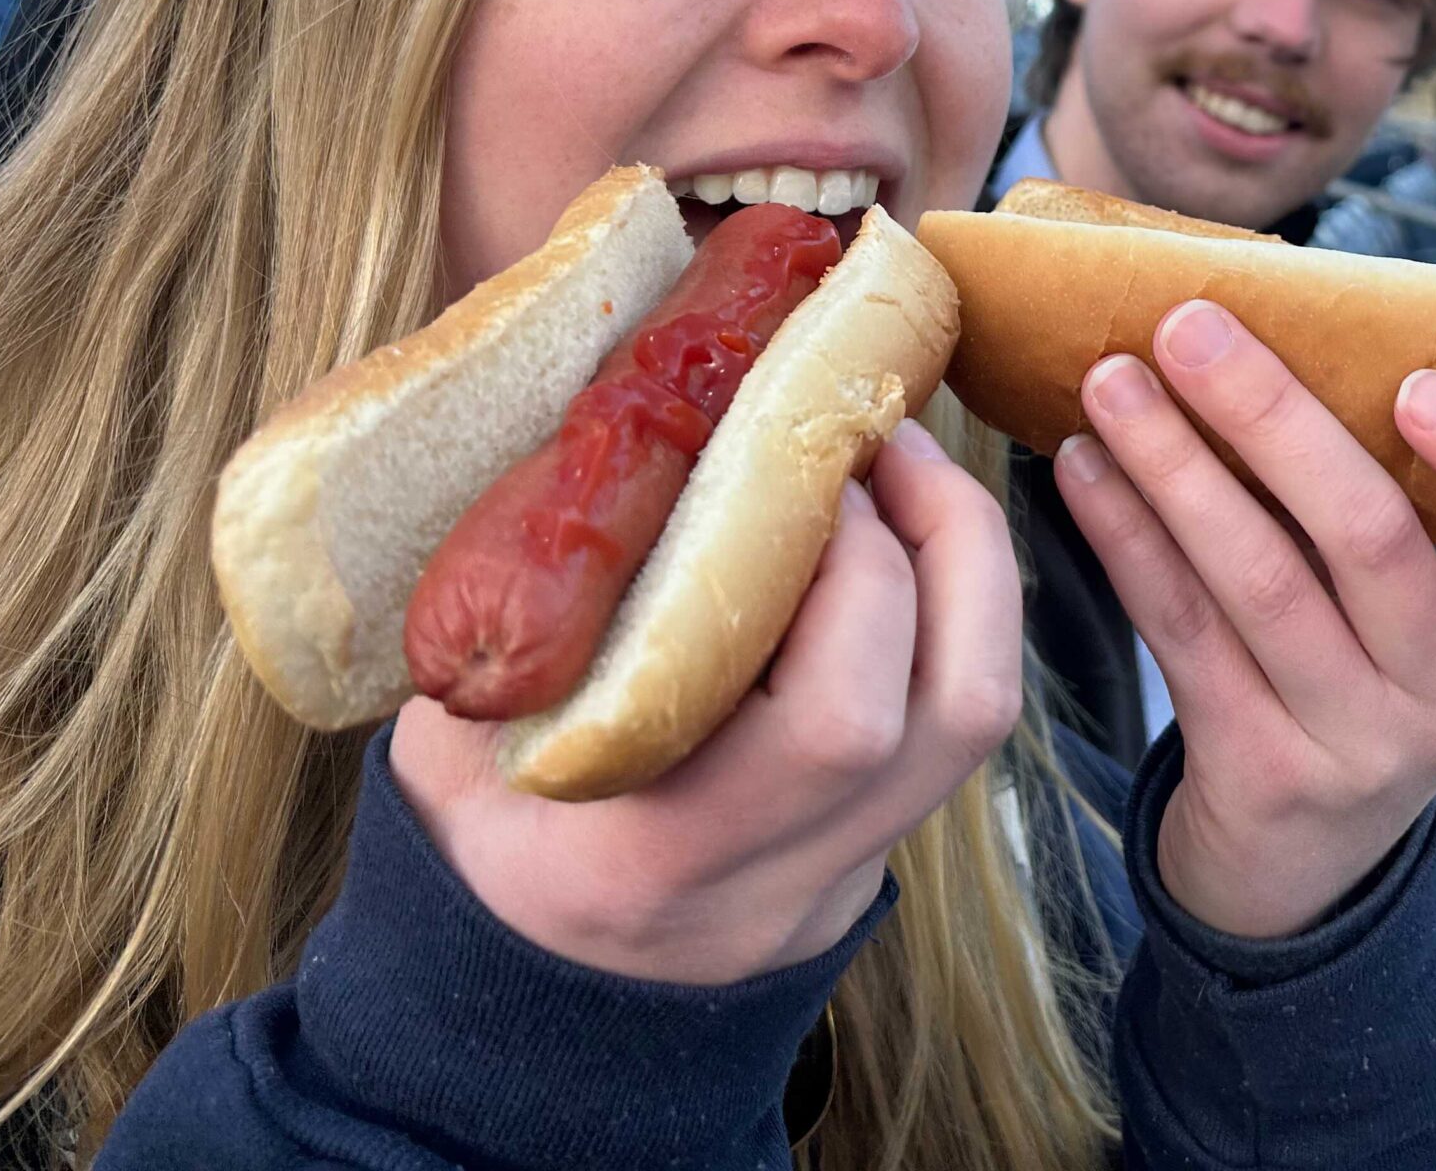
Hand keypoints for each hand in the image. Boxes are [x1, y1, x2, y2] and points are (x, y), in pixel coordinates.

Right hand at [388, 420, 1020, 984]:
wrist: (523, 999)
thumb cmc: (480, 834)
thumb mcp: (458, 743)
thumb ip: (521, 628)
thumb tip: (589, 458)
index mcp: (650, 860)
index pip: (825, 724)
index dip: (849, 568)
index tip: (801, 456)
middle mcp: (774, 881)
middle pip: (933, 712)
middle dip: (927, 543)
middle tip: (867, 436)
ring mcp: (842, 873)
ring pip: (977, 713)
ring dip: (969, 563)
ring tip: (905, 463)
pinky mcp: (880, 843)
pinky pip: (963, 713)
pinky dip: (956, 602)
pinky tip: (903, 529)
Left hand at [1054, 300, 1435, 939]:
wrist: (1300, 861)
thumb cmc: (1358, 664)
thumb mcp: (1416, 605)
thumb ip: (1390, 492)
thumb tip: (1277, 310)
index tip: (1420, 383)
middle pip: (1370, 540)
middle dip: (1270, 416)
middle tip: (1190, 324)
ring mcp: (1357, 745)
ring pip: (1260, 581)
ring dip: (1174, 465)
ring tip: (1110, 379)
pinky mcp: (1259, 771)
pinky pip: (1185, 632)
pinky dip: (1127, 538)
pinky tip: (1083, 467)